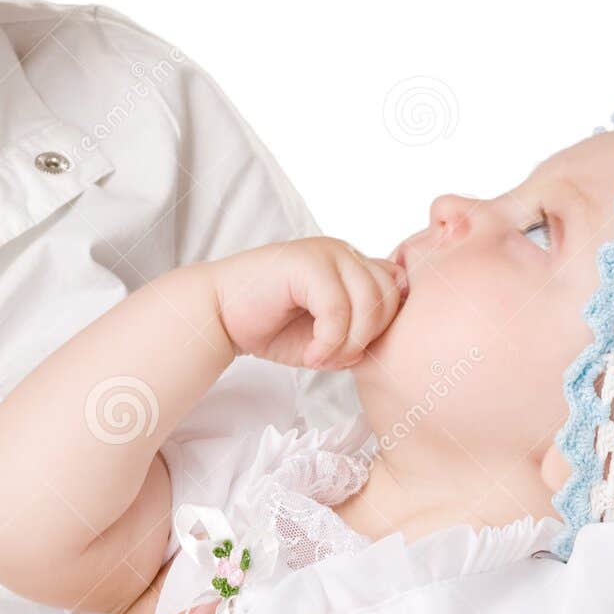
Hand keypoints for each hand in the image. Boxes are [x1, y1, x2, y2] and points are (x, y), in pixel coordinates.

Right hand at [208, 237, 407, 370]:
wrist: (218, 314)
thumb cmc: (270, 326)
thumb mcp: (325, 336)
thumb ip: (358, 333)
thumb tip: (382, 342)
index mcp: (352, 265)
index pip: (396, 290)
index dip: (383, 327)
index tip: (352, 351)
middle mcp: (344, 252)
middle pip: (389, 296)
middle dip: (369, 338)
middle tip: (338, 360)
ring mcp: (326, 252)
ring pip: (370, 301)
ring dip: (351, 342)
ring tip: (323, 359)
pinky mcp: (306, 261)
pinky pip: (338, 308)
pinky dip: (329, 341)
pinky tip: (311, 356)